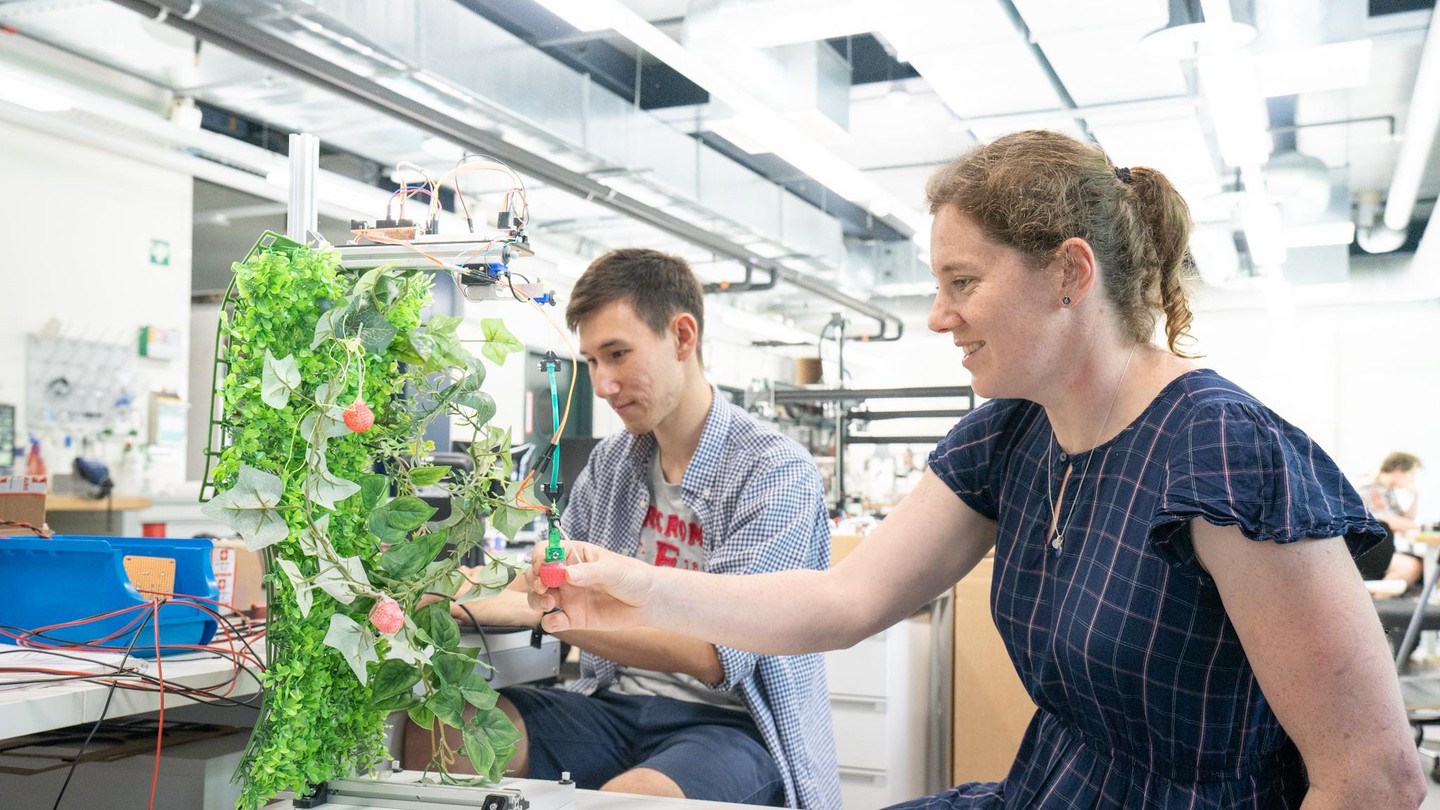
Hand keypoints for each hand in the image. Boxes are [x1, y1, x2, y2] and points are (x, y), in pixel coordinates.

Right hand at [527, 541, 655, 632]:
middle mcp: (566, 576)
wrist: (648, 602)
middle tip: (543, 586)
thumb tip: (568, 573)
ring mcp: (568, 597)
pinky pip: (553, 621)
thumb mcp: (613, 569)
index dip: (539, 557)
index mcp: (575, 555)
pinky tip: (558, 621)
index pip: (546, 550)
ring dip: (536, 599)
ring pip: (539, 597)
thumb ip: (590, 572)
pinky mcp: (573, 618)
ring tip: (549, 603)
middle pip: (537, 574)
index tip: (542, 566)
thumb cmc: (633, 577)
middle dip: (533, 579)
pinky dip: (549, 622)